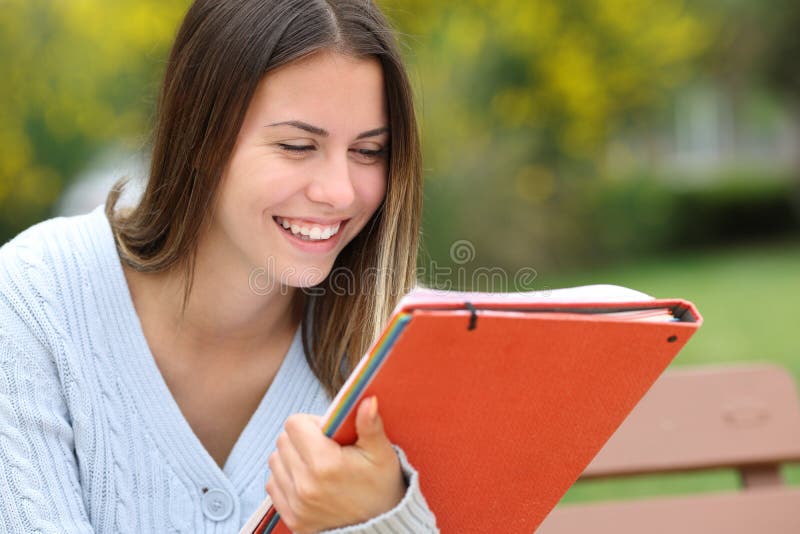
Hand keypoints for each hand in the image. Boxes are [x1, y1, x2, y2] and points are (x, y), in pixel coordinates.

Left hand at [266, 397, 406, 533]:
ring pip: (275, 461)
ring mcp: (296, 503)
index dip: (311, 422)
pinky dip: (286, 478)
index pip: (294, 424)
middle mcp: (305, 484)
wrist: (380, 529)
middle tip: (324, 447)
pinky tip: (308, 480)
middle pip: (283, 440)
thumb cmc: (382, 486)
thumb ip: (370, 425)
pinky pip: (273, 484)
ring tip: (316, 463)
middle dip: (301, 438)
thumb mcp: (382, 454)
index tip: (328, 432)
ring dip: (291, 457)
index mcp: (325, 463)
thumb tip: (367, 399)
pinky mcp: (292, 518)